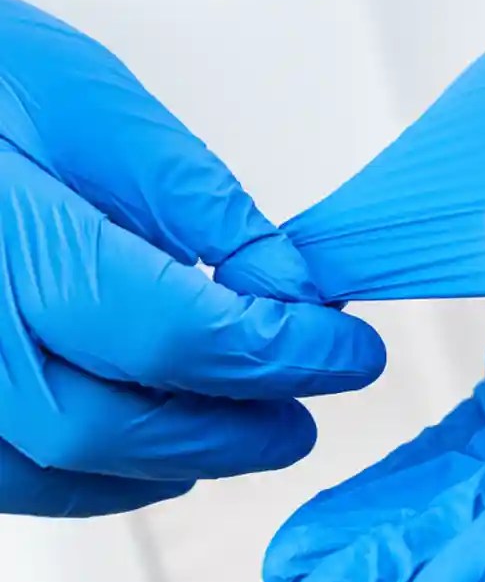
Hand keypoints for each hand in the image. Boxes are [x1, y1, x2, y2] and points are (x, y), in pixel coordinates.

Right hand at [0, 0, 385, 516]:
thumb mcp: (90, 105)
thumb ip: (195, 202)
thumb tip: (291, 288)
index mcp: (4, 237)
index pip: (173, 334)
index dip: (283, 354)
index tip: (353, 351)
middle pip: (110, 426)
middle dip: (234, 429)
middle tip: (308, 409)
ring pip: (58, 468)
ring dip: (173, 460)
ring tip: (248, 425)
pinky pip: (12, 475)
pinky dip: (98, 474)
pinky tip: (156, 443)